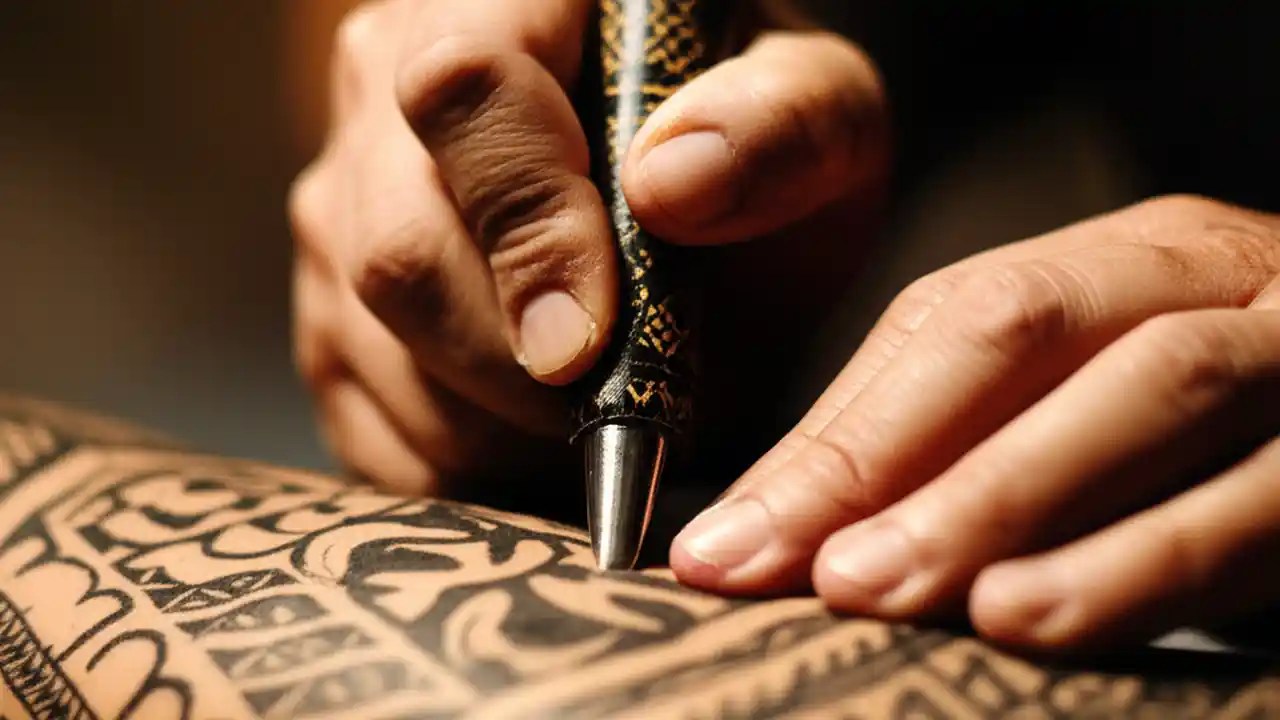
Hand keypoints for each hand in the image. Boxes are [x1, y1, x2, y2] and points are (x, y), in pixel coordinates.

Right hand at [289, 0, 887, 497]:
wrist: (704, 231)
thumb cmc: (762, 169)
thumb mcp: (825, 122)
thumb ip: (784, 127)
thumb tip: (669, 182)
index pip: (466, 87)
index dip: (526, 223)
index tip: (591, 339)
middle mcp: (391, 75)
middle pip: (397, 244)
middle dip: (511, 364)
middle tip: (609, 400)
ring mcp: (344, 192)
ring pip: (367, 341)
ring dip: (494, 421)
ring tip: (590, 405)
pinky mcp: (326, 300)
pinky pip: (358, 414)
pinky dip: (456, 457)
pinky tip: (530, 433)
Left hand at [671, 195, 1279, 648]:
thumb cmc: (1209, 436)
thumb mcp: (1083, 414)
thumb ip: (951, 449)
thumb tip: (770, 537)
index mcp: (1120, 261)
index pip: (949, 325)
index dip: (836, 438)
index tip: (727, 548)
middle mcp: (1209, 279)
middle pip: (1033, 332)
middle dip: (910, 459)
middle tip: (812, 575)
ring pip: (1162, 392)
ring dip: (1026, 501)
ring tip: (919, 599)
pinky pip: (1273, 498)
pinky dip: (1162, 560)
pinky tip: (1055, 615)